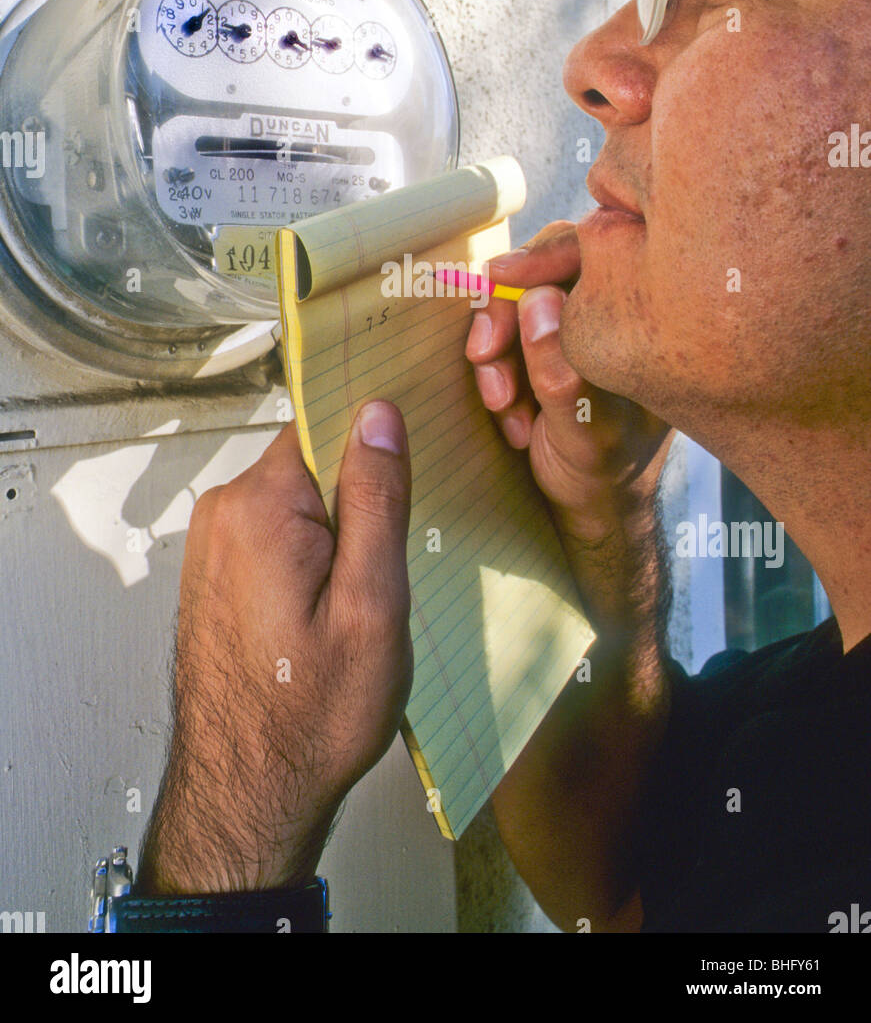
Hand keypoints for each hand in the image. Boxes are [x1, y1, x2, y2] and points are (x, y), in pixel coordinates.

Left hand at [136, 403, 412, 894]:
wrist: (248, 796)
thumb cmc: (311, 716)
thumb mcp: (373, 605)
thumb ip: (376, 499)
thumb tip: (379, 413)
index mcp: (261, 507)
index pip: (326, 423)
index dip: (374, 447)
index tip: (408, 479)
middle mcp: (224, 514)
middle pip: (311, 463)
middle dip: (358, 500)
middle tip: (390, 561)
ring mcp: (212, 545)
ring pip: (297, 502)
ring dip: (336, 535)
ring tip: (358, 598)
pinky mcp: (215, 574)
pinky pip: (275, 535)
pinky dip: (310, 559)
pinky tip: (327, 612)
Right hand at [466, 223, 673, 640]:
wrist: (595, 504)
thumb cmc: (607, 468)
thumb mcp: (589, 431)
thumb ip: (562, 372)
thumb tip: (536, 303)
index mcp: (641, 315)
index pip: (590, 253)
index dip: (538, 260)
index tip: (496, 279)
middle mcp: (607, 309)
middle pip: (539, 274)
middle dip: (504, 318)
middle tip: (483, 357)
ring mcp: (570, 327)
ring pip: (512, 305)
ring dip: (497, 358)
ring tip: (508, 410)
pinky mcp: (540, 345)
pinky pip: (500, 336)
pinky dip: (496, 374)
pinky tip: (514, 420)